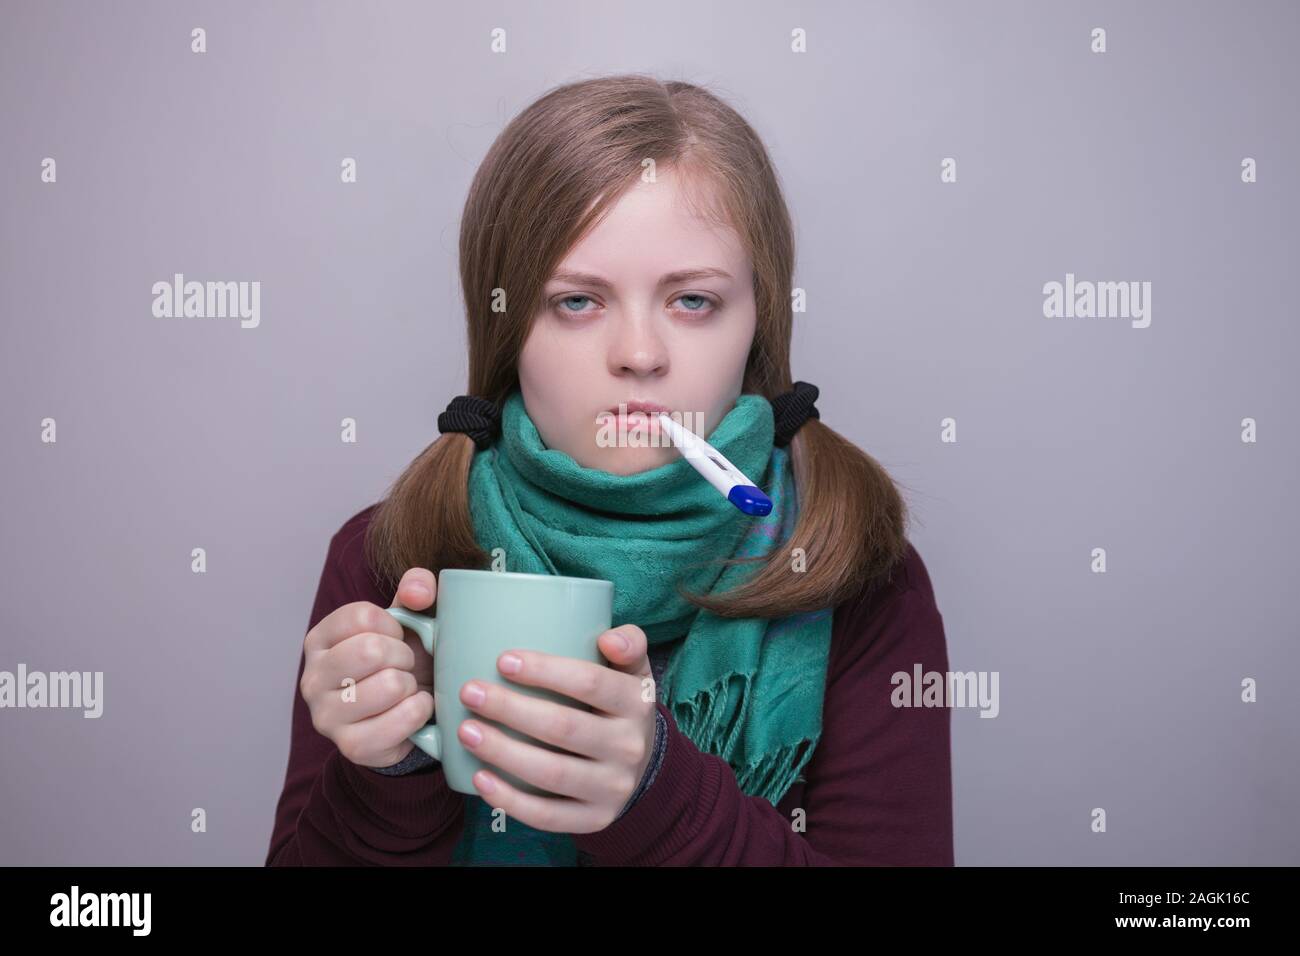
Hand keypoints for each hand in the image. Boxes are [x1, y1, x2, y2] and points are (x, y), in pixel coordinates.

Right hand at [299, 567, 436, 768]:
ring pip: (389, 685)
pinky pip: (403, 719)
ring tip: (405, 689)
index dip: (394, 626)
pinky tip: (413, 711)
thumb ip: (417, 588)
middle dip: (403, 656)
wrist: (405, 715)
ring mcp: (326, 716)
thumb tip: (418, 592)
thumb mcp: (409, 617)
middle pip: (371, 650)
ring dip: (412, 685)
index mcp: (320, 639)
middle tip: (404, 667)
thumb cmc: (401, 660)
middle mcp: (312, 678)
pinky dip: (421, 711)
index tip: (396, 639)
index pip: (363, 616)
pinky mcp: (351, 746)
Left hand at [457, 624, 657, 833]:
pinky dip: (510, 800)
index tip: (503, 660)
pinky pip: (548, 816)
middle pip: (564, 728)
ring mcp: (612, 788)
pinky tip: (480, 778)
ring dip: (503, 753)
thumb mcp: (633, 671)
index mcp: (636, 703)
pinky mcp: (594, 820)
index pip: (591, 683)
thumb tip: (608, 639)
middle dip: (511, 709)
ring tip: (465, 731)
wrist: (642, 766)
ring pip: (552, 773)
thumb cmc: (619, 707)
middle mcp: (629, 747)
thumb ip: (628, 643)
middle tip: (470, 692)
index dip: (546, 671)